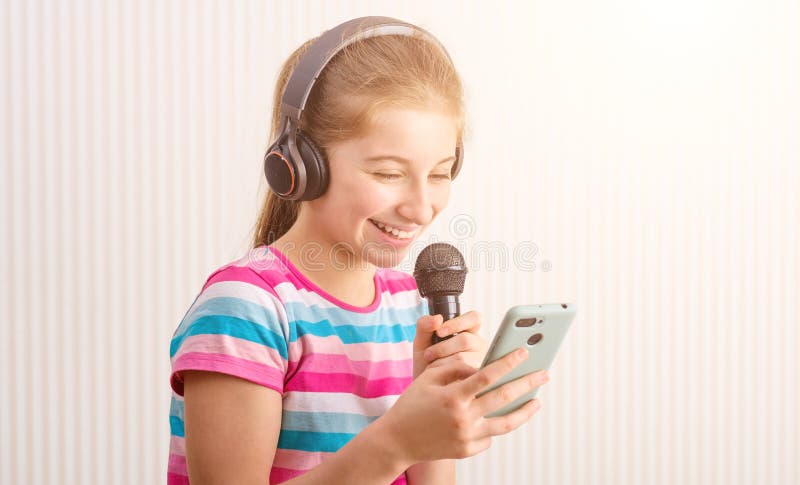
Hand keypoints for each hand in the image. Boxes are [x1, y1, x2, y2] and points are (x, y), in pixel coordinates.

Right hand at [380, 347, 548, 463]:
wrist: (397, 441)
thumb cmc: (412, 404)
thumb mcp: (428, 378)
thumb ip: (455, 368)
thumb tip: (481, 367)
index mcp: (453, 396)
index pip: (488, 375)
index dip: (508, 362)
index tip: (524, 352)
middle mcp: (463, 418)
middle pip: (504, 397)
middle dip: (527, 383)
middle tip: (544, 373)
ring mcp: (467, 437)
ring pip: (505, 423)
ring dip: (525, 411)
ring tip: (537, 401)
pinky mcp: (467, 451)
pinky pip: (489, 436)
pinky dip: (496, 424)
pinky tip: (502, 416)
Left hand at [412, 311, 488, 378]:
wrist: (424, 391)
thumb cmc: (427, 362)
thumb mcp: (422, 342)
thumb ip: (424, 325)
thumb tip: (437, 318)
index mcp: (469, 331)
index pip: (475, 318)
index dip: (458, 322)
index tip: (439, 332)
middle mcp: (479, 345)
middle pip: (466, 340)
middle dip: (443, 347)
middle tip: (428, 355)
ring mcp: (482, 363)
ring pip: (464, 358)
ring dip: (443, 363)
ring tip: (431, 370)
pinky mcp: (479, 381)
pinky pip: (465, 376)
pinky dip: (448, 377)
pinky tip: (440, 379)